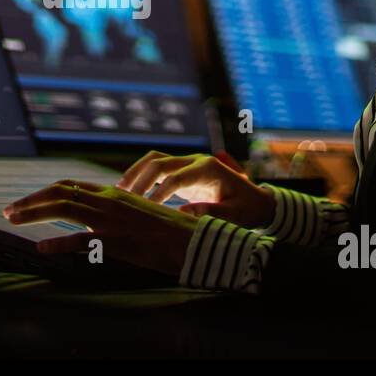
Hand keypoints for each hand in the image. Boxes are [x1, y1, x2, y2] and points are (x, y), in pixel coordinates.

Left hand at [3, 180, 198, 275]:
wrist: (196, 241)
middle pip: (59, 192)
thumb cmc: (170, 231)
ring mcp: (111, 220)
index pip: (69, 185)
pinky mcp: (116, 241)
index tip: (25, 201)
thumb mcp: (139, 213)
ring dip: (33, 214)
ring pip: (62, 209)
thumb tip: (94, 214)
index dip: (43, 192)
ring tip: (13, 221)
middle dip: (29, 200)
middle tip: (9, 211)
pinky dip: (57, 244)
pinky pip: (80, 241)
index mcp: (113, 193)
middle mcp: (108, 201)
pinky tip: (41, 248)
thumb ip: (116, 211)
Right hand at [118, 151, 276, 228]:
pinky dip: (141, 176)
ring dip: (135, 173)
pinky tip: (128, 191)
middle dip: (139, 180)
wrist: (257, 200)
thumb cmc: (247, 209)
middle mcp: (195, 161)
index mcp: (208, 169)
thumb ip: (211, 212)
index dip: (158, 193)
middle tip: (123, 199)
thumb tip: (183, 212)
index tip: (145, 208)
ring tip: (118, 191)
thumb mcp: (235, 214)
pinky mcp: (183, 172)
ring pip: (154, 160)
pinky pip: (157, 169)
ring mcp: (188, 164)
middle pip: (159, 163)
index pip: (175, 178)